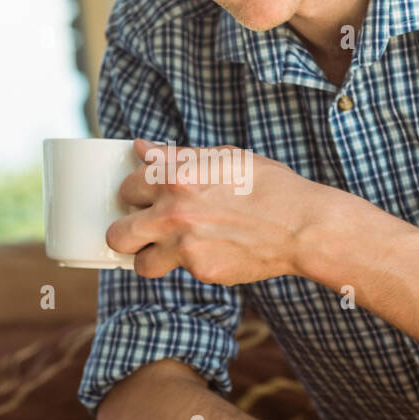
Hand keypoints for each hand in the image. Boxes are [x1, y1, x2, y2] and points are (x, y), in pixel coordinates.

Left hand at [105, 137, 316, 284]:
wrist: (301, 225)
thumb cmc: (267, 185)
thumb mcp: (223, 158)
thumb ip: (175, 156)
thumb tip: (140, 148)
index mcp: (175, 177)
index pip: (127, 187)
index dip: (136, 194)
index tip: (144, 198)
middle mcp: (173, 212)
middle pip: (117, 233)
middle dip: (126, 231)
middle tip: (143, 229)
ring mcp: (185, 246)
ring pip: (140, 263)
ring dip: (151, 257)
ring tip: (170, 249)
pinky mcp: (201, 271)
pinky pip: (180, 271)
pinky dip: (192, 264)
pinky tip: (214, 251)